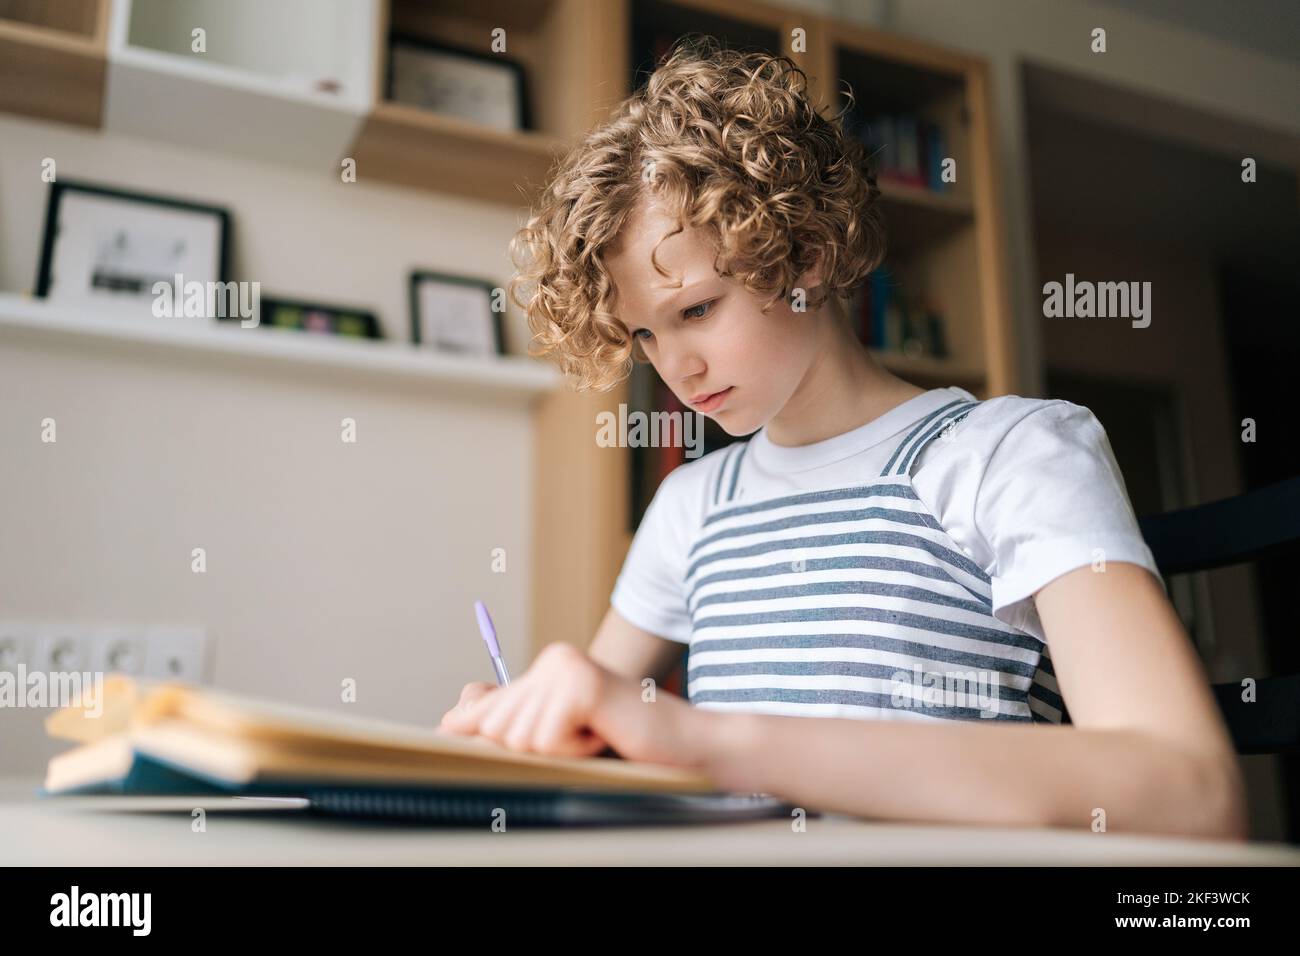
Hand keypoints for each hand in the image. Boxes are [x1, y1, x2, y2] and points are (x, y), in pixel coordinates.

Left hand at [437, 642, 708, 767]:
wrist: (686, 746)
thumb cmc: (627, 745)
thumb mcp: (561, 735)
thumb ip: (511, 721)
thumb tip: (450, 717)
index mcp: (546, 668)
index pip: (486, 710)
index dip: (488, 738)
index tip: (519, 743)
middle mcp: (553, 660)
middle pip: (495, 729)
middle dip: (534, 749)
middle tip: (580, 739)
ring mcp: (567, 669)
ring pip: (517, 738)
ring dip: (557, 752)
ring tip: (595, 736)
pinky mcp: (581, 686)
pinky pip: (545, 741)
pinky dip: (575, 751)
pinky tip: (604, 735)